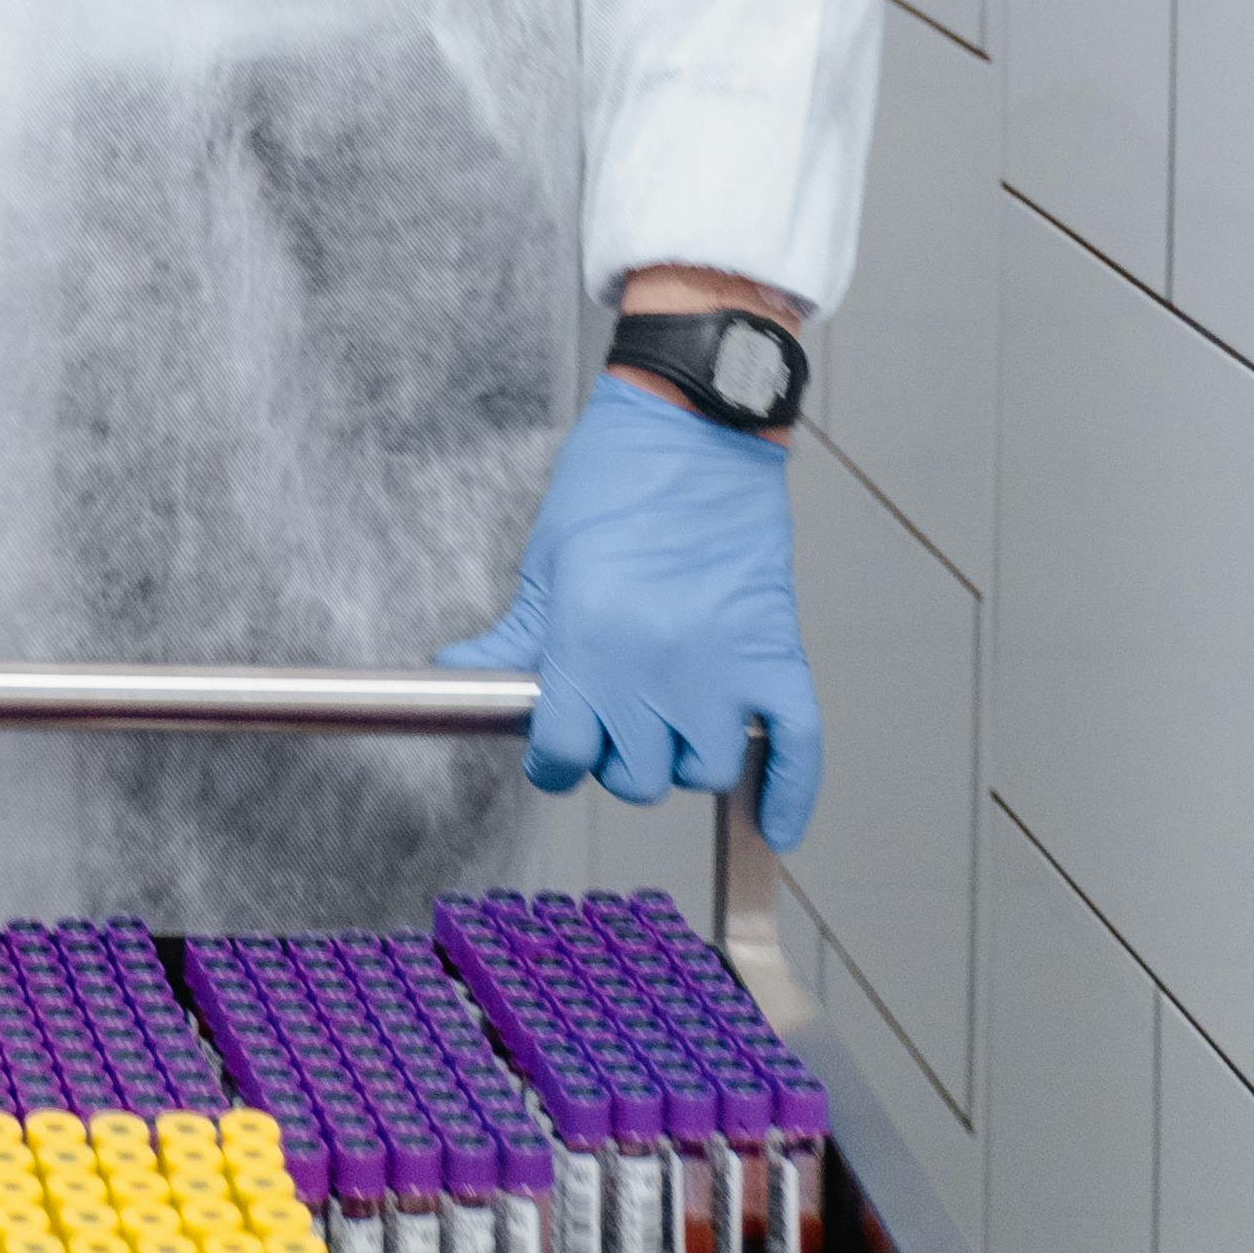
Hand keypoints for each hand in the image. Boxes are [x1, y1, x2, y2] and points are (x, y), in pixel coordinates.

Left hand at [443, 367, 821, 850]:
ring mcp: (725, 666)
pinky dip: (790, 795)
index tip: (556, 748)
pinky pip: (795, 750)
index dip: (553, 761)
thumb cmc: (614, 483)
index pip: (564, 756)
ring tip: (672, 721)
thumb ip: (511, 638)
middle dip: (618, 757)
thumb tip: (458, 679)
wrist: (696, 426)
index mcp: (589, 641)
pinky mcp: (777, 655)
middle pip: (637, 777)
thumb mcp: (547, 561)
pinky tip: (775, 826)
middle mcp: (658, 667)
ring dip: (686, 759)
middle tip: (613, 720)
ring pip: (707, 772)